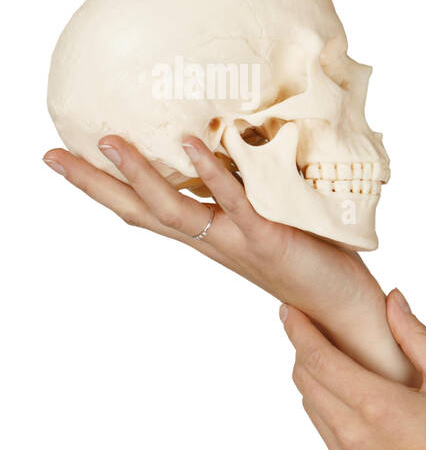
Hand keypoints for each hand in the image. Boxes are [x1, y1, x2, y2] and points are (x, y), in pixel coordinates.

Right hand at [43, 134, 379, 316]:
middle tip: (53, 155)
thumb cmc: (316, 260)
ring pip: (174, 210)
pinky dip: (211, 174)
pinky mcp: (269, 241)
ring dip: (141, 175)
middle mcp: (214, 241)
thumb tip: (238, 142)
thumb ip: (251, 190)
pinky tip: (191, 144)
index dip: (103, 187)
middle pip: (140, 211)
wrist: (348, 308)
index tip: (63, 159)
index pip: (145, 210)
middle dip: (95, 185)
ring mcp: (237, 242)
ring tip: (109, 141)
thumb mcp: (274, 218)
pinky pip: (235, 204)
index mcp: (210, 235)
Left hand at [281, 289, 425, 449]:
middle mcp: (354, 437)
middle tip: (313, 327)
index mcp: (379, 407)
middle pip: (305, 382)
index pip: (318, 359)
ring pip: (312, 408)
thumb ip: (417, 339)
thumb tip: (393, 300)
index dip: (298, 330)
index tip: (289, 309)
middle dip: (303, 350)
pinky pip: (326, 435)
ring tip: (335, 360)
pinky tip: (354, 400)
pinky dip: (328, 409)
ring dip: (315, 380)